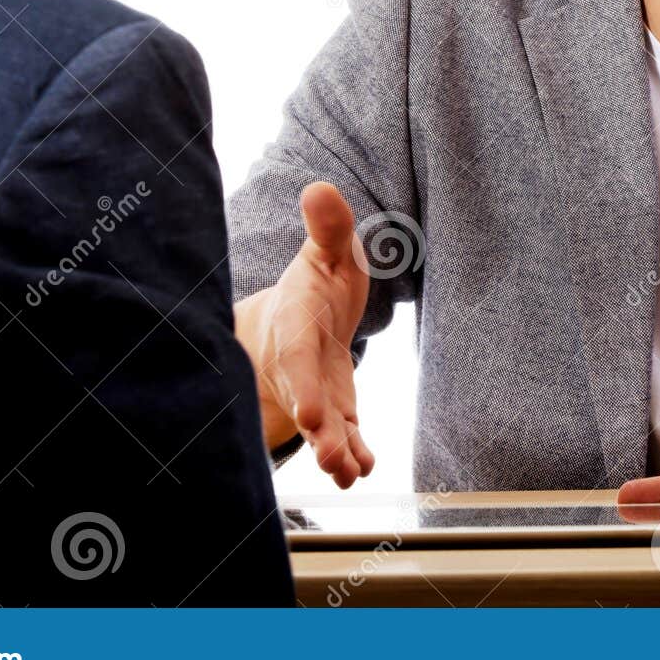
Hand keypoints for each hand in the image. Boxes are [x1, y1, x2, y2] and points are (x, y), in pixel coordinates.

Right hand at [233, 181, 374, 487]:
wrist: (301, 315)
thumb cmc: (317, 281)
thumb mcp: (327, 250)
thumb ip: (328, 227)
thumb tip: (321, 187)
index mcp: (296, 322)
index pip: (297, 358)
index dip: (304, 385)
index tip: (313, 415)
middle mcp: (300, 364)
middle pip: (306, 399)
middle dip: (317, 432)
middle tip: (330, 456)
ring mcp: (316, 390)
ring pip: (322, 427)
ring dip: (334, 451)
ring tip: (346, 472)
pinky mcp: (335, 409)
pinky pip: (342, 434)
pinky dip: (352, 452)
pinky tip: (363, 468)